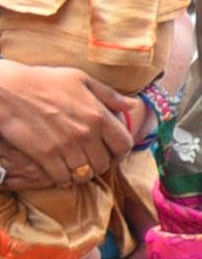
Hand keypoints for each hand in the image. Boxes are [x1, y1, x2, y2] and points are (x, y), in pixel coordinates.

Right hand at [0, 66, 135, 191]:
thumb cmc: (43, 81)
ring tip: (76, 167)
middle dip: (101, 164)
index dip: (122, 153)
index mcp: (99, 116)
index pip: (124, 145)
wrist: (7, 90)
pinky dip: (63, 178)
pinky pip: (63, 178)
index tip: (114, 154)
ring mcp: (66, 146)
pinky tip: (60, 171)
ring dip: (82, 173)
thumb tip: (132, 105)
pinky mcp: (45, 156)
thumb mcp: (80, 80)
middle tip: (91, 161)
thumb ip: (108, 95)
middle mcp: (86, 134)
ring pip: (85, 174)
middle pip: (105, 164)